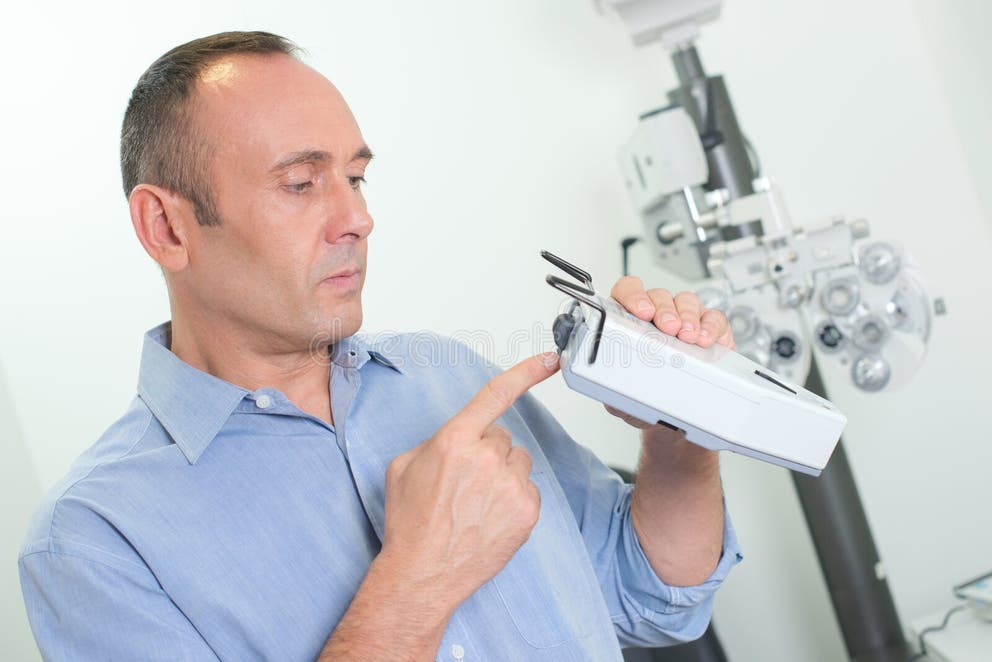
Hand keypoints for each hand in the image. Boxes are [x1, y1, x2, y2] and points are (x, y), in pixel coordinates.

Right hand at [378, 352, 559, 611]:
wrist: (422, 573)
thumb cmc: (410, 523)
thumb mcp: (404, 466)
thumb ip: (437, 441)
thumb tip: (460, 438)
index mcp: (454, 439)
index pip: (496, 394)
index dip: (527, 372)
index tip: (550, 359)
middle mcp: (486, 457)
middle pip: (502, 437)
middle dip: (487, 452)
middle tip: (465, 483)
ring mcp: (510, 485)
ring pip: (519, 462)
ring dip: (503, 475)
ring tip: (476, 503)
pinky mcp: (526, 511)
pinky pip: (528, 489)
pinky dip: (513, 499)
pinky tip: (489, 517)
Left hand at [606, 276, 734, 429]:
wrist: (675, 415)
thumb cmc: (646, 398)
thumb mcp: (625, 399)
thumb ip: (616, 390)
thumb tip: (610, 388)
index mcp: (630, 322)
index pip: (627, 292)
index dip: (634, 296)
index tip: (642, 312)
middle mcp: (657, 315)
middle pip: (659, 296)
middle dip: (664, 310)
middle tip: (668, 328)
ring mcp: (684, 318)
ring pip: (686, 301)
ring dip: (688, 317)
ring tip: (688, 337)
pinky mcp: (709, 330)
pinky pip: (714, 318)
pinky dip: (711, 327)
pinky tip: (706, 340)